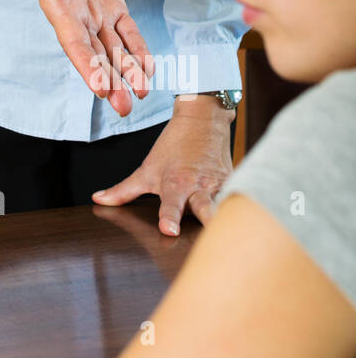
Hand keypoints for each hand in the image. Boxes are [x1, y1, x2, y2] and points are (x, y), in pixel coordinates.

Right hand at [12, 0, 152, 115]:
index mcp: (60, 11)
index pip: (74, 44)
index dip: (87, 67)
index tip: (100, 89)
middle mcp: (79, 20)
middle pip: (96, 56)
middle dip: (111, 81)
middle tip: (123, 107)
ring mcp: (97, 16)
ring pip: (114, 50)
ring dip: (127, 72)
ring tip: (140, 94)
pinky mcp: (113, 7)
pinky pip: (128, 32)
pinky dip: (138, 50)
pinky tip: (149, 68)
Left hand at [91, 96, 234, 234]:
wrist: (201, 119)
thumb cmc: (172, 148)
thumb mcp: (146, 169)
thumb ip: (123, 190)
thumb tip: (97, 200)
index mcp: (175, 184)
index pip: (170, 205)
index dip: (169, 217)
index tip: (169, 230)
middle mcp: (199, 187)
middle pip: (206, 208)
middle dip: (210, 221)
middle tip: (213, 238)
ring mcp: (220, 186)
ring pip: (229, 204)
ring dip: (233, 217)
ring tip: (241, 234)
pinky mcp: (235, 183)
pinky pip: (243, 196)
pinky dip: (248, 206)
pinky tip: (259, 219)